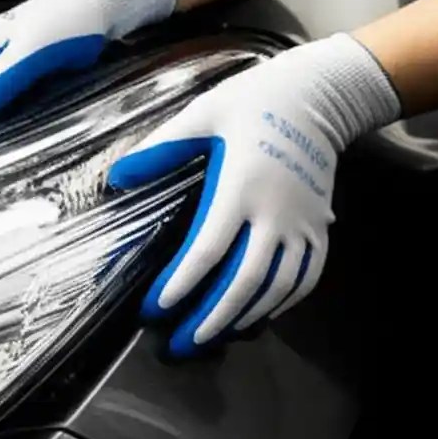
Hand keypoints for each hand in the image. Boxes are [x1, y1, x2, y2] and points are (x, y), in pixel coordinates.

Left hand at [108, 34, 400, 356]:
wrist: (321, 94)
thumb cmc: (252, 103)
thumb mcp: (200, 115)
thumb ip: (160, 149)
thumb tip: (117, 176)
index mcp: (241, 186)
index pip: (208, 249)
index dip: (181, 283)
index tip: (156, 308)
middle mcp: (276, 212)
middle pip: (244, 280)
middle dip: (210, 317)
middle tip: (180, 343)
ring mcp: (302, 223)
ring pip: (277, 287)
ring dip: (243, 318)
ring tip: (211, 338)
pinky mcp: (320, 227)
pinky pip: (306, 278)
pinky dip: (282, 304)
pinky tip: (256, 318)